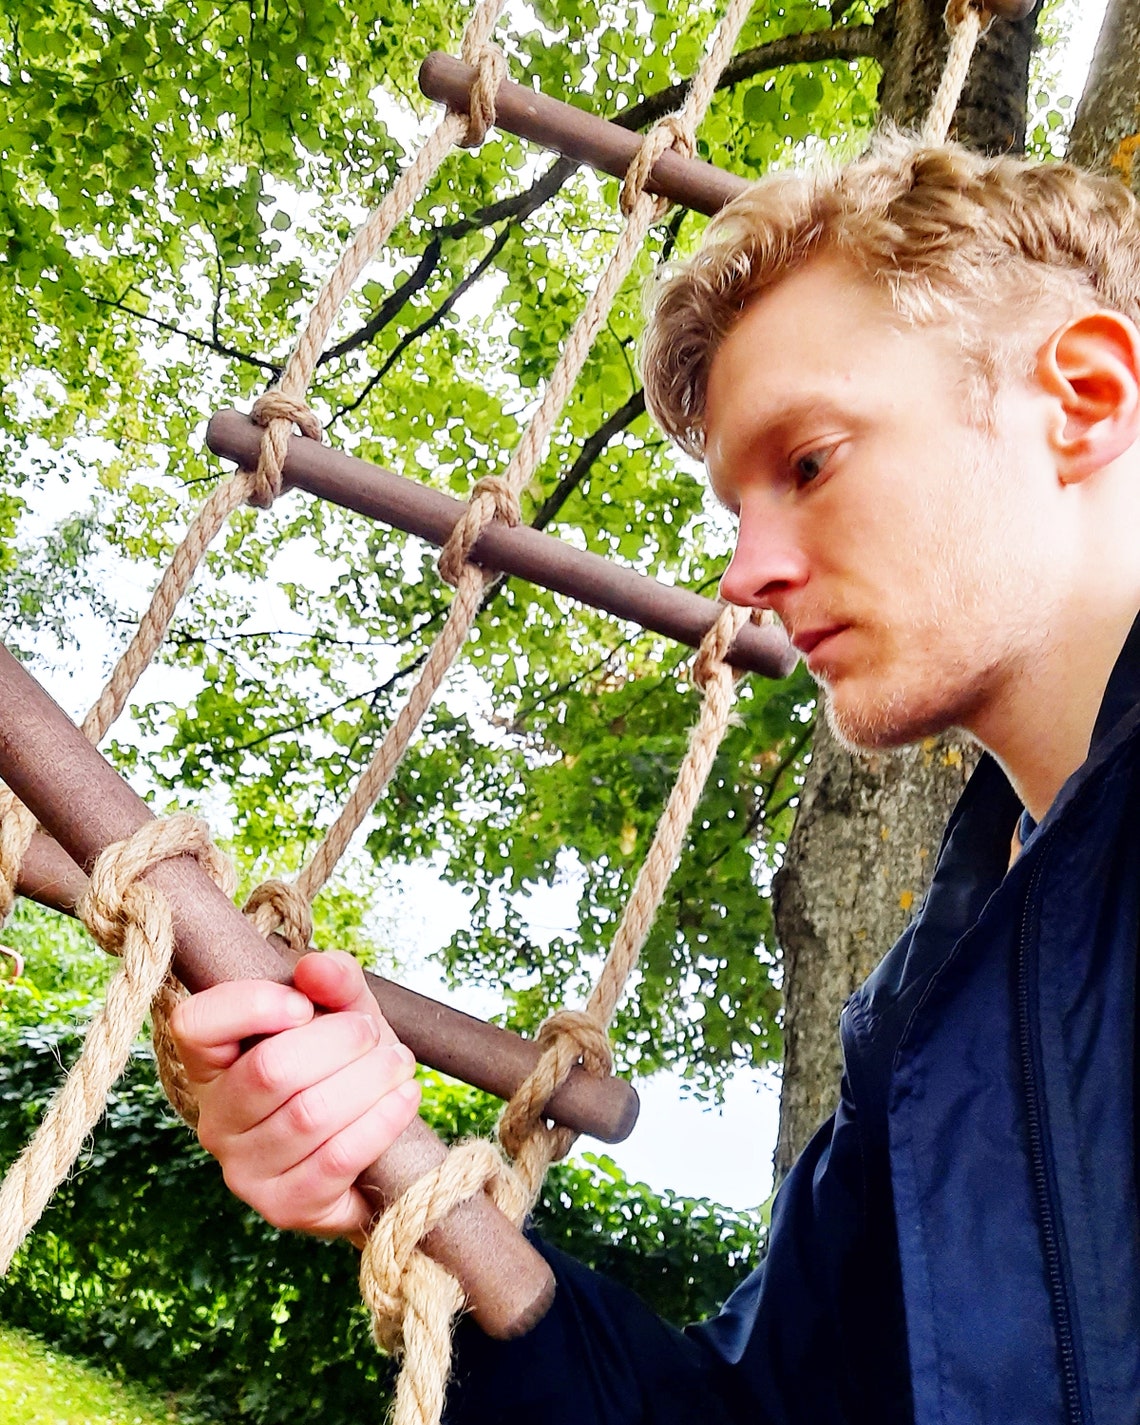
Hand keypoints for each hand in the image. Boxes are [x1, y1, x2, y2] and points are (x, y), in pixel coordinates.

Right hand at [169, 950, 421, 1241]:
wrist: (368, 1141)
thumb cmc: (342, 1063)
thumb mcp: (339, 1009)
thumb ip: (331, 978)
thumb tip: (318, 969)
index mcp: (211, 1063)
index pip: (195, 1024)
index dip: (252, 1006)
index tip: (302, 1004)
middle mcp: (215, 1121)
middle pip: (271, 1070)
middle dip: (338, 1041)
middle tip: (372, 1033)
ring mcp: (245, 1172)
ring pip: (309, 1115)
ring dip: (370, 1080)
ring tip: (398, 1062)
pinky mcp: (286, 1206)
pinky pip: (337, 1159)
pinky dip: (381, 1121)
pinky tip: (405, 1097)